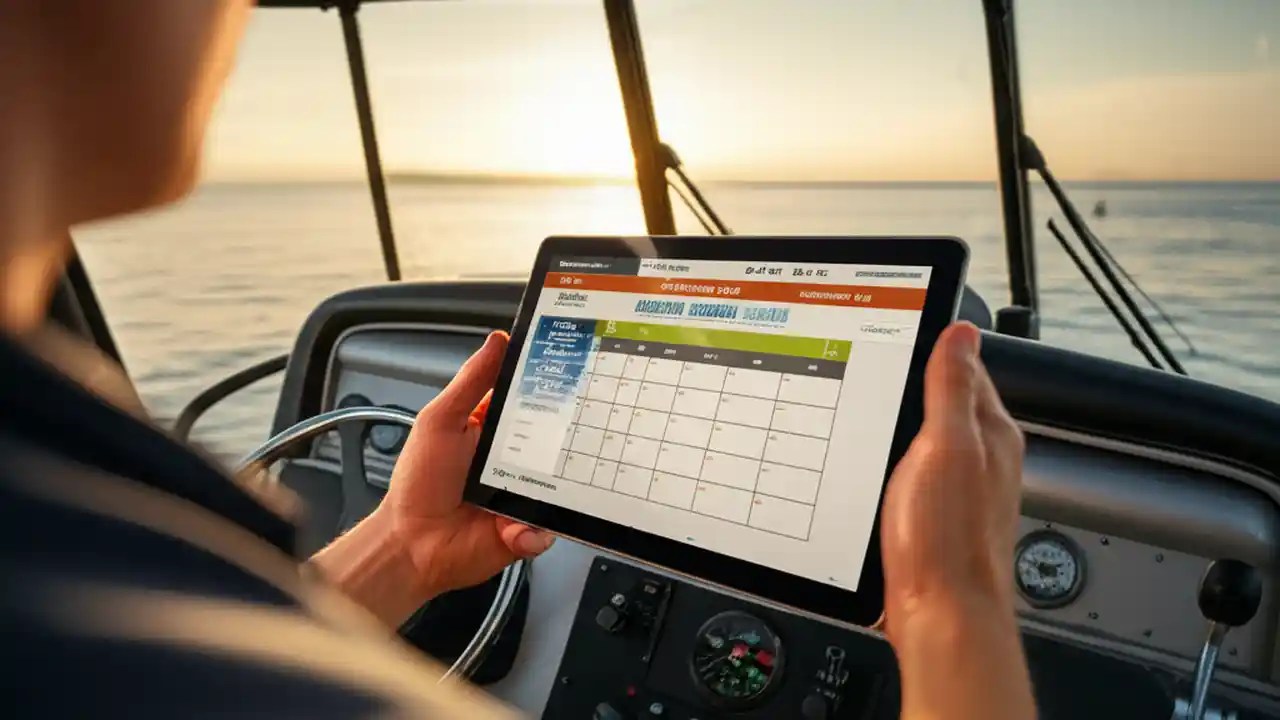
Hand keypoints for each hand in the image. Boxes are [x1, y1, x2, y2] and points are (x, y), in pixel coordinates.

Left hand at [383, 330, 554, 594]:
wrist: (412, 545)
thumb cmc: (419, 482)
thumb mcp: (440, 421)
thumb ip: (470, 382)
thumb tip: (498, 340)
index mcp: (495, 430)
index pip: (533, 402)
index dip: (553, 388)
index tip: (574, 372)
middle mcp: (516, 460)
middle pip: (557, 442)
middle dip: (569, 439)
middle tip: (572, 435)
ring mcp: (525, 495)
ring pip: (563, 485)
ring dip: (557, 489)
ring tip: (535, 491)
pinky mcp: (529, 527)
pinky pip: (551, 526)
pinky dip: (536, 528)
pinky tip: (514, 527)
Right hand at [879, 322, 1035, 718]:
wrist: (941, 614)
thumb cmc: (946, 540)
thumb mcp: (945, 447)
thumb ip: (952, 388)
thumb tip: (961, 332)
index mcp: (992, 432)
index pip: (967, 368)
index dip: (933, 349)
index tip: (900, 334)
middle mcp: (985, 458)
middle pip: (949, 402)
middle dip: (917, 386)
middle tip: (879, 372)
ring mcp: (964, 488)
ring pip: (933, 437)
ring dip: (906, 424)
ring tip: (877, 411)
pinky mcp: (941, 514)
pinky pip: (922, 470)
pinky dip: (899, 460)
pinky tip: (880, 466)